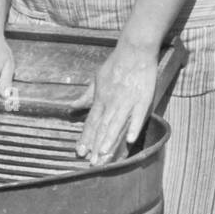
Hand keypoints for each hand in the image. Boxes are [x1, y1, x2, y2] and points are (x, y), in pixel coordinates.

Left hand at [77, 43, 157, 164]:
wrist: (134, 50)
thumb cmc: (115, 64)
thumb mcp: (96, 79)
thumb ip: (86, 96)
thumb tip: (72, 107)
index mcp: (101, 98)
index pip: (91, 122)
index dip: (86, 138)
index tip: (80, 153)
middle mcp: (112, 102)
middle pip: (103, 127)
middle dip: (96, 146)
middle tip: (92, 163)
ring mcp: (127, 101)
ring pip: (117, 124)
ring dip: (110, 140)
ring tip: (104, 155)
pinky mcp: (143, 99)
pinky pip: (138, 115)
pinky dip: (133, 127)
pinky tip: (130, 139)